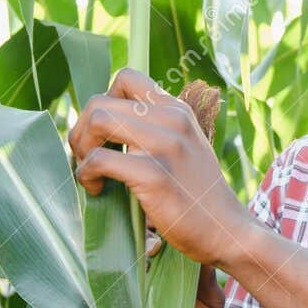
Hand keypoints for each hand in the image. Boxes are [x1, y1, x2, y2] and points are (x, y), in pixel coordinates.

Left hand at [69, 69, 258, 268]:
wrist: (227, 230)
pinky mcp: (154, 175)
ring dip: (81, 148)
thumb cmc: (198, 196)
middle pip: (99, 102)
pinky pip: (99, 160)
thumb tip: (105, 121)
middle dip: (81, 131)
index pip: (125, 77)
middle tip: (86, 159)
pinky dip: (86, 175)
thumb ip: (156, 129)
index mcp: (177, 110)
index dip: (102, 103)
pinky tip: (96, 190)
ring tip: (90, 172)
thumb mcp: (185, 147)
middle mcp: (172, 119)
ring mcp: (165, 145)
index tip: (103, 134)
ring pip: (97, 120)